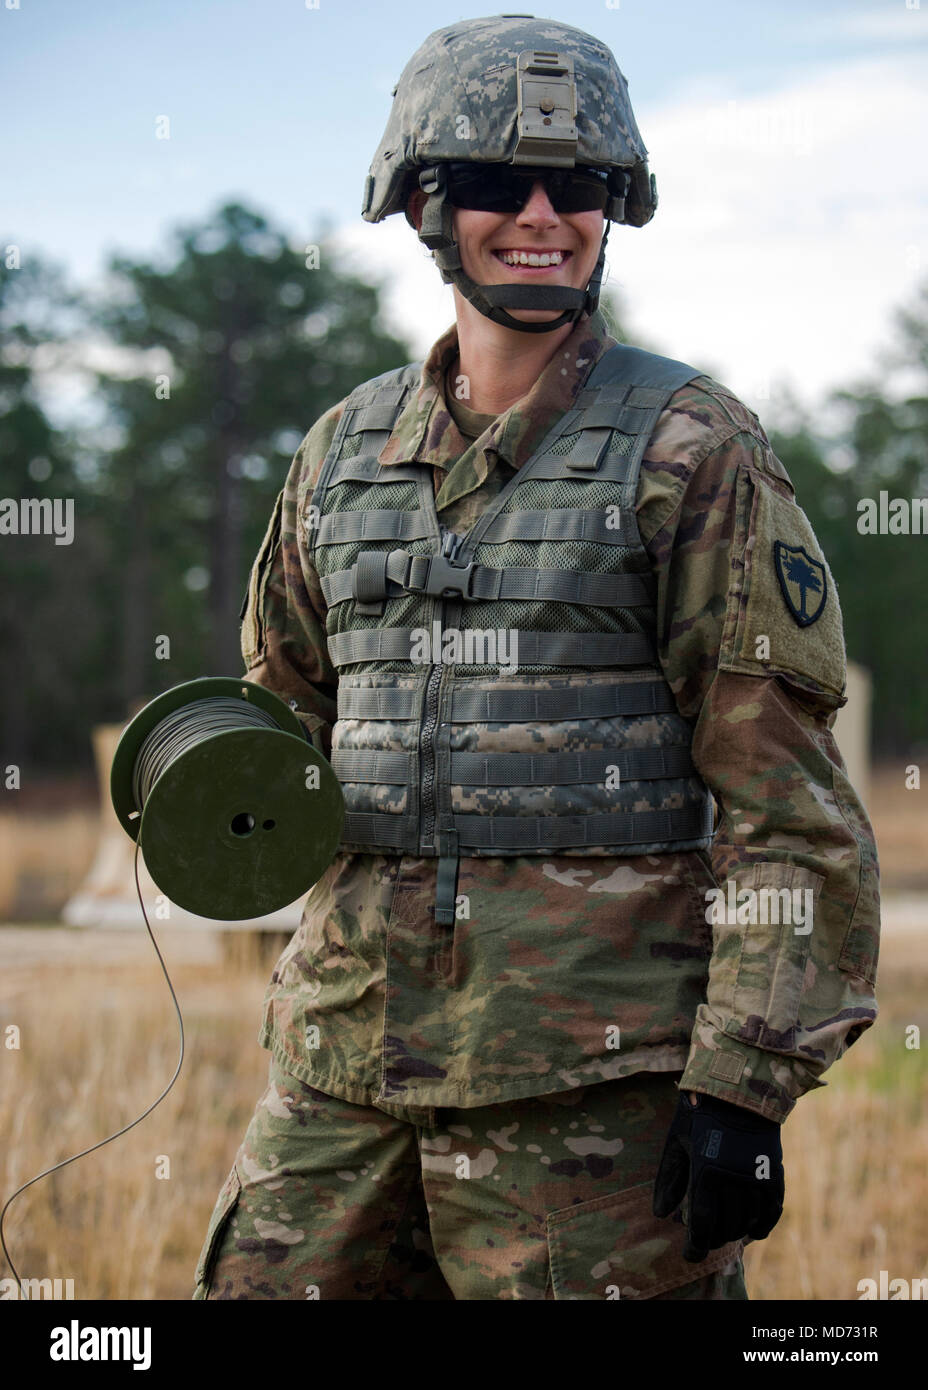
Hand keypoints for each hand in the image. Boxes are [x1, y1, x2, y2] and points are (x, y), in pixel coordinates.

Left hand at [652, 1090, 784, 1261]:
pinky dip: (761, 1226)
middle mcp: (734, 1179)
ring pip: (747, 1221)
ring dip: (734, 1232)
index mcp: (707, 1171)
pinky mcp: (774, 1174)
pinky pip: (771, 1211)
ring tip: (723, 1233)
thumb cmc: (698, 1114)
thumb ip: (669, 1180)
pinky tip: (751, 1232)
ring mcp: (756, 1177)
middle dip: (712, 1238)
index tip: (690, 1256)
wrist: (736, 1089)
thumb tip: (661, 1214)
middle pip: (725, 1226)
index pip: (703, 1224)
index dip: (696, 1246)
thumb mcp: (677, 1143)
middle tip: (704, 1239)